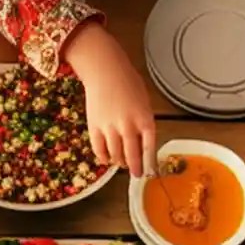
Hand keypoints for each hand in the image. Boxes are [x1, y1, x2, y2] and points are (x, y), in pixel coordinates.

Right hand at [64, 21, 156, 177]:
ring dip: (120, 162)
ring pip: (116, 155)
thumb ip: (144, 122)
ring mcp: (110, 128)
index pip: (149, 148)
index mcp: (145, 119)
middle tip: (136, 174)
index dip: (149, 162)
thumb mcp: (144, 101)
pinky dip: (104, 157)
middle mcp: (128, 126)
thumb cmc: (127, 82)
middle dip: (135, 168)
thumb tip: (142, 143)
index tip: (149, 171)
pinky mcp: (94, 127)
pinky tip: (107, 158)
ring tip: (122, 162)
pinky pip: (99, 150)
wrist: (105, 70)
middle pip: (132, 156)